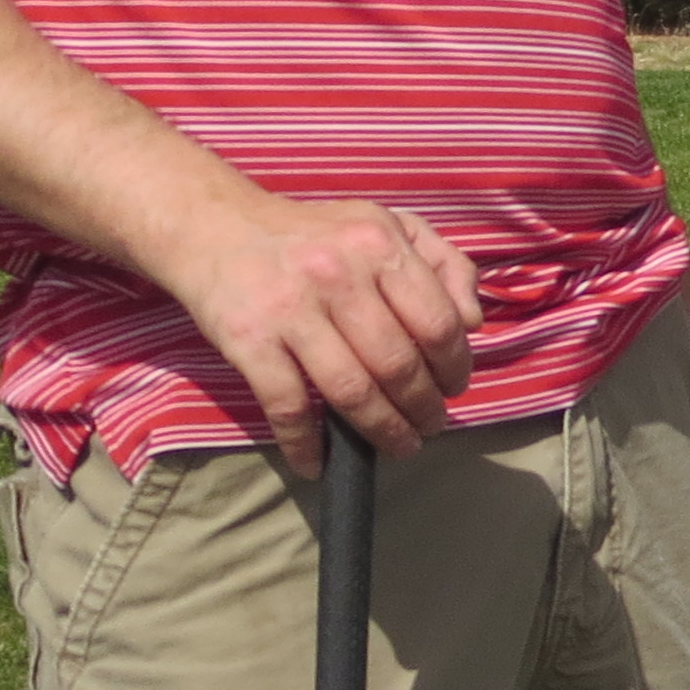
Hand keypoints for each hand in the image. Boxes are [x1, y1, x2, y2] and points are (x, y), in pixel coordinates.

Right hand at [148, 187, 481, 471]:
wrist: (215, 227)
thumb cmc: (316, 235)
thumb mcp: (386, 226)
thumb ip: (444, 263)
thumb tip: (474, 322)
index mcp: (379, 244)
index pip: (437, 322)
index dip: (455, 365)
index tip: (455, 386)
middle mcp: (339, 273)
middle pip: (398, 362)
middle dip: (424, 406)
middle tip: (432, 424)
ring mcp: (291, 308)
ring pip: (351, 390)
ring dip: (382, 430)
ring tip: (400, 445)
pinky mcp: (248, 340)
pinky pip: (287, 405)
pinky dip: (305, 443)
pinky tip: (318, 464)